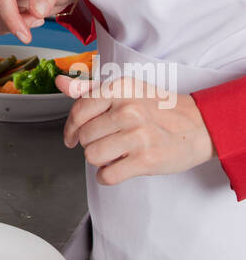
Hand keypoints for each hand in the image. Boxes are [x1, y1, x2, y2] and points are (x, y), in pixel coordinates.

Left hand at [58, 72, 214, 183]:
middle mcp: (128, 110)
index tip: (72, 137)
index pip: (79, 111)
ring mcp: (137, 136)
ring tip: (114, 154)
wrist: (199, 126)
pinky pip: (107, 175)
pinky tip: (118, 168)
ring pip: (92, 156)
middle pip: (84, 137)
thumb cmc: (159, 108)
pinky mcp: (146, 160)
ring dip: (99, 160)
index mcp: (120, 89)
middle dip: (90, 144)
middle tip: (107, 142)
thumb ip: (90, 88)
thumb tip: (60, 83)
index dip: (70, 128)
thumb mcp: (126, 90)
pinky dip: (108, 176)